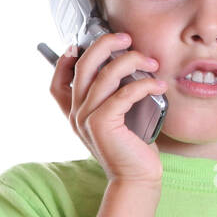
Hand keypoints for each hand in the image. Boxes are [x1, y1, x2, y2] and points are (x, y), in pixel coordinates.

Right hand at [48, 31, 164, 187]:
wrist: (136, 178)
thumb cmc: (132, 147)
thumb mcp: (118, 117)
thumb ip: (114, 96)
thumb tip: (128, 63)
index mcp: (75, 113)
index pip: (57, 83)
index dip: (64, 60)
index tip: (82, 44)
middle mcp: (76, 114)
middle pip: (82, 66)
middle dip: (104, 45)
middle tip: (126, 38)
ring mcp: (86, 119)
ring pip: (104, 75)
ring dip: (131, 61)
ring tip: (152, 62)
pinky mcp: (103, 125)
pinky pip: (123, 94)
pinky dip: (144, 85)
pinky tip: (159, 86)